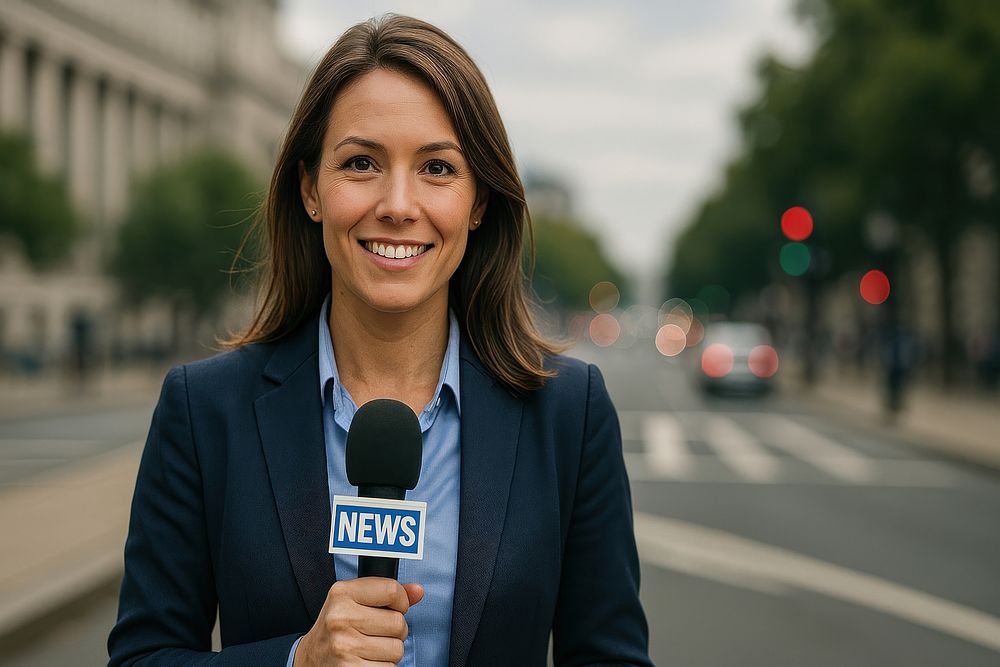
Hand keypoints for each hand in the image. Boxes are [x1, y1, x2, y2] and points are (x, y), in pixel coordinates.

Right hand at [294, 578, 423, 665]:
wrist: (309, 660)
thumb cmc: (337, 628)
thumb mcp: (355, 601)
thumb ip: (387, 594)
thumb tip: (419, 591)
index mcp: (342, 593)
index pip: (392, 590)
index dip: (401, 601)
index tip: (394, 607)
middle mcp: (340, 617)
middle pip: (398, 623)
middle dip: (395, 631)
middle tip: (377, 632)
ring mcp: (344, 646)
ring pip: (397, 649)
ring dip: (389, 651)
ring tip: (370, 648)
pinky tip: (366, 661)